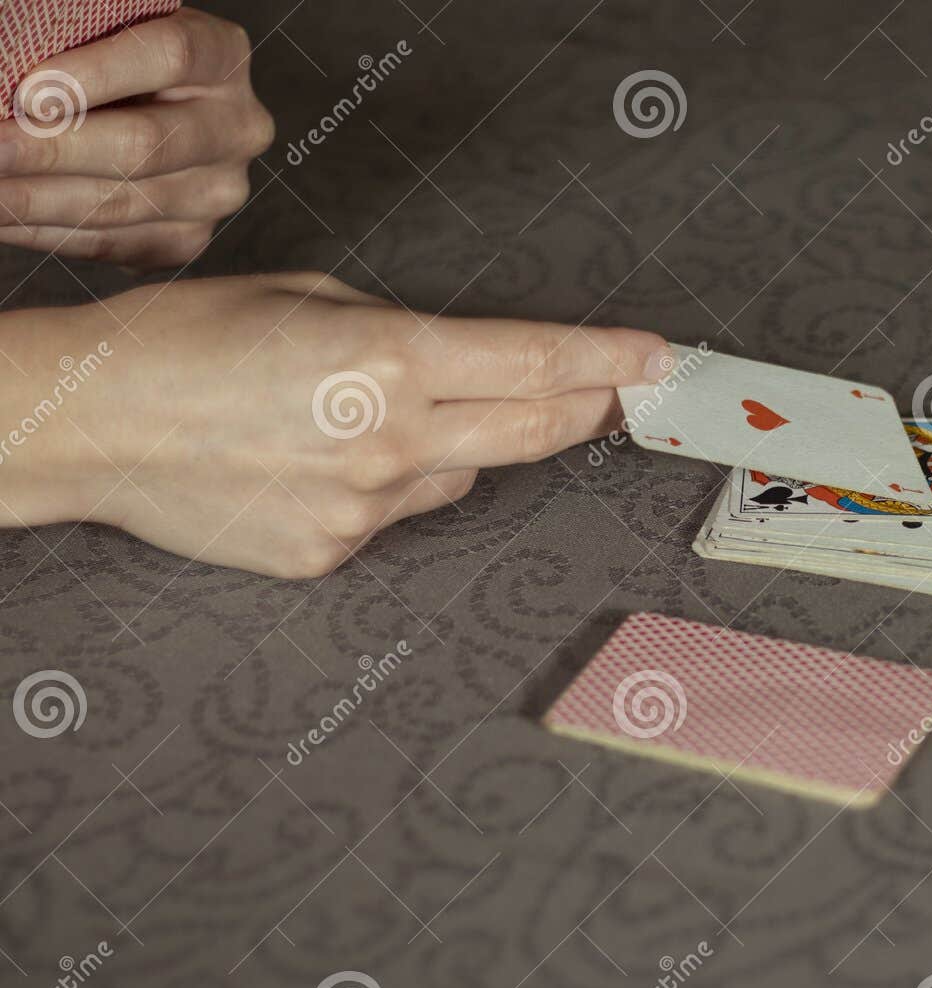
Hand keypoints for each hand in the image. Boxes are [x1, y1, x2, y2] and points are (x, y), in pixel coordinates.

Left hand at [0, 9, 272, 267]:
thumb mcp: (102, 31)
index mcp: (223, 57)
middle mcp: (237, 129)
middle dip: (51, 151)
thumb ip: (71, 37)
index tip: (28, 94)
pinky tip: (3, 219)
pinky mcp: (188, 239)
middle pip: (146, 145)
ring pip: (122, 204)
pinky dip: (44, 233)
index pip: (171, 57)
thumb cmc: (105, 60)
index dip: (97, 73)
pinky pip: (111, 243)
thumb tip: (12, 79)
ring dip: (35, 201)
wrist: (144, 114)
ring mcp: (218, 192)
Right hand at [0, 273, 669, 576]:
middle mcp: (389, 442)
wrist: (87, 425)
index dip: (607, 360)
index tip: (654, 359)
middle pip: (532, 431)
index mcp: (386, 360)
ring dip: (456, 445)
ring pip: (461, 477)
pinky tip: (317, 461)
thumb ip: (401, 333)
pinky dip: (384, 485)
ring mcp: (364, 510)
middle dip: (584, 410)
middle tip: (614, 397)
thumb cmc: (181, 344)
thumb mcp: (304, 297)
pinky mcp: (334, 555)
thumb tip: (466, 365)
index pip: (535, 362)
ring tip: (370, 416)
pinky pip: (397, 514)